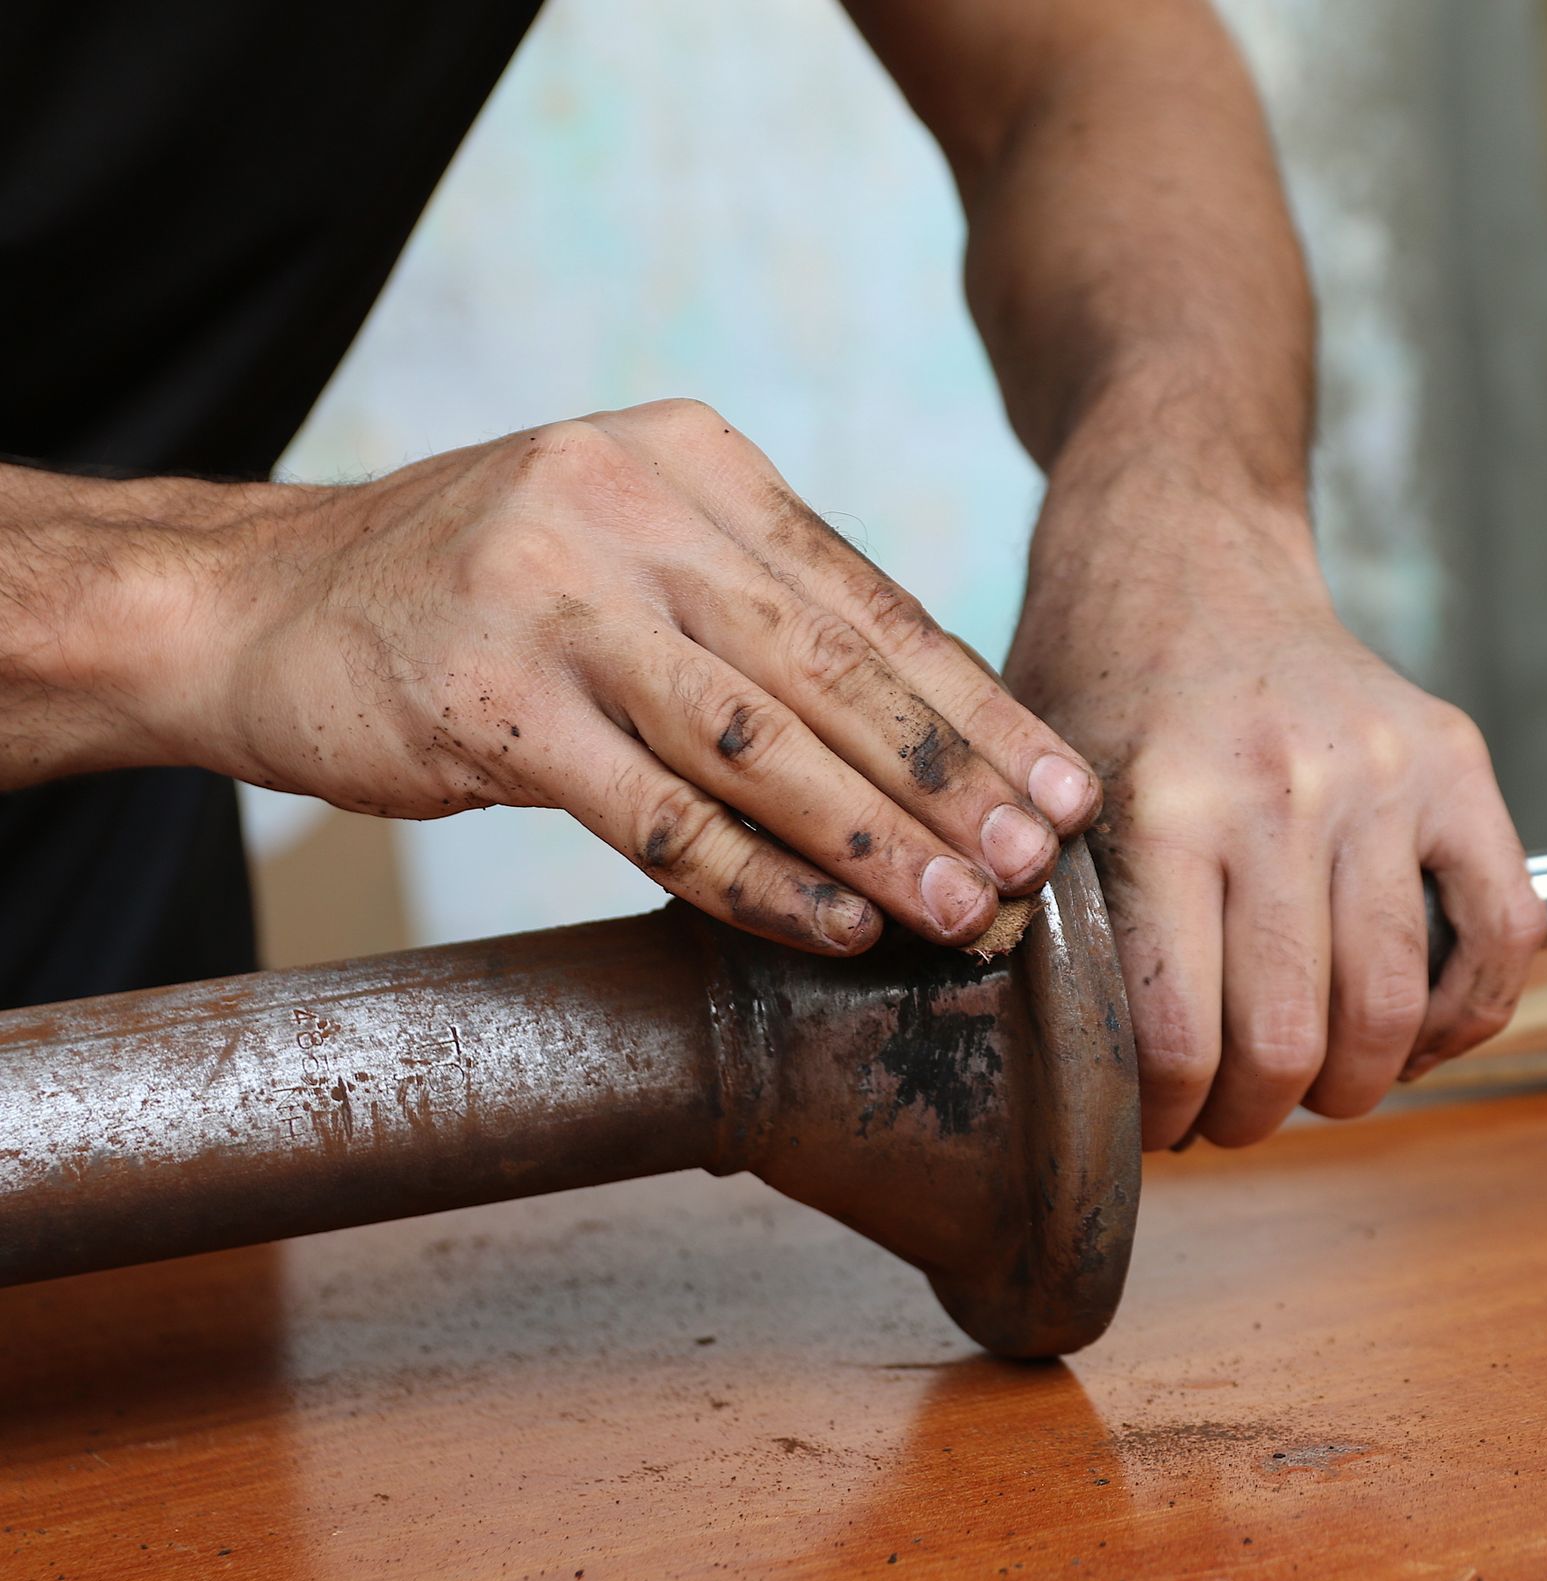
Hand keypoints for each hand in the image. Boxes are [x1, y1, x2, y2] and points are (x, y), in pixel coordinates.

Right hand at [190, 400, 1101, 951]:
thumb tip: (927, 732)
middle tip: (1038, 858)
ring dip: (872, 834)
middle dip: (951, 773)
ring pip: (758, 736)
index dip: (976, 702)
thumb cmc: (474, 592)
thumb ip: (755, 608)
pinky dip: (753, 875)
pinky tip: (832, 925)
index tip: (1061, 786)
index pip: (867, 597)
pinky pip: (655, 809)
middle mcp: (630, 506)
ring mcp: (554, 597)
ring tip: (961, 906)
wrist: (254, 603)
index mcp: (690, 459)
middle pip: (833, 662)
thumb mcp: (624, 544)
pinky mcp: (489, 701)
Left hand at [1007, 473, 1546, 1149]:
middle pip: (1292, 1042)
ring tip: (1310, 1082)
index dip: (1171, 1114)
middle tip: (1230, 1111)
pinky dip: (1465, 1015)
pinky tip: (1410, 1034)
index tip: (1159, 1123)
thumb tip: (1077, 1090)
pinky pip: (1503, 933)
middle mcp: (1279, 790)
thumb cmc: (1100, 696)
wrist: (1184, 557)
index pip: (1180, 1034)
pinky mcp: (1457, 761)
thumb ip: (1055, 930)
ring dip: (1352, 1084)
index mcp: (1162, 810)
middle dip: (1255, 1113)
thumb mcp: (1041, 804)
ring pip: (1394, 1009)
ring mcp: (1382, 775)